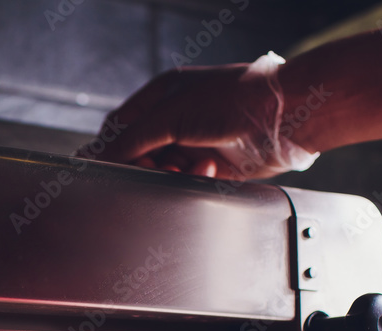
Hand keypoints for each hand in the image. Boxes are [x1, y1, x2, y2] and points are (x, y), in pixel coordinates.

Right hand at [85, 59, 310, 179]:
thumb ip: (129, 139)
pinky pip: (187, 182)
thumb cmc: (234, 100)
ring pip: (162, 172)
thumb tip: (96, 157)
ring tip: (187, 166)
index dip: (112, 149)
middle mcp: (176, 120)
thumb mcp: (170, 116)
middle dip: (146, 165)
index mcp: (161, 98)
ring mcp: (194, 143)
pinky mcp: (212, 166)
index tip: (108, 167)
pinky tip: (208, 169)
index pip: (120, 128)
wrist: (284, 117)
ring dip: (171, 174)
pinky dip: (193, 180)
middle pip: (140, 155)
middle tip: (156, 168)